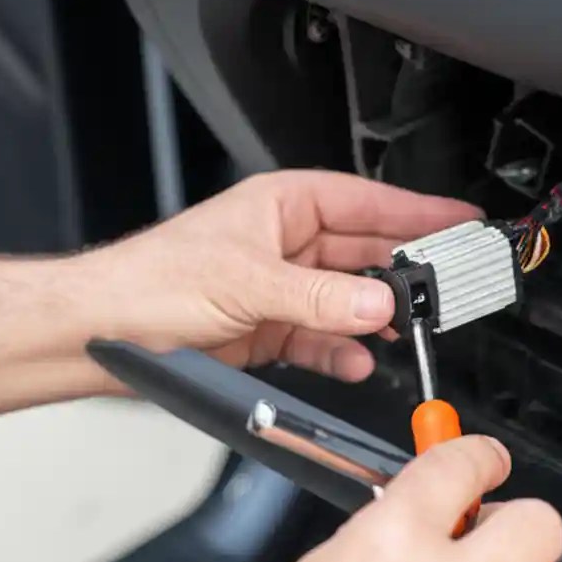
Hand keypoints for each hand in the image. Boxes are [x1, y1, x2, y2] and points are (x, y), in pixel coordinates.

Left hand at [80, 170, 480, 380]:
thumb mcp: (246, 282)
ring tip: (404, 332)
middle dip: (402, 274)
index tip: (458, 219)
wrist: (104, 333)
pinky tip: (356, 360)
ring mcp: (279, 289)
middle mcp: (284, 244)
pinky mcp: (269, 330)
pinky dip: (341, 352)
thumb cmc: (150, 282)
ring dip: (372, 320)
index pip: (365, 201)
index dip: (414, 210)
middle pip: (363, 253)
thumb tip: (378, 300)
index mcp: (281, 206)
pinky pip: (322, 339)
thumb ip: (319, 297)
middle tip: (444, 289)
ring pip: (347, 301)